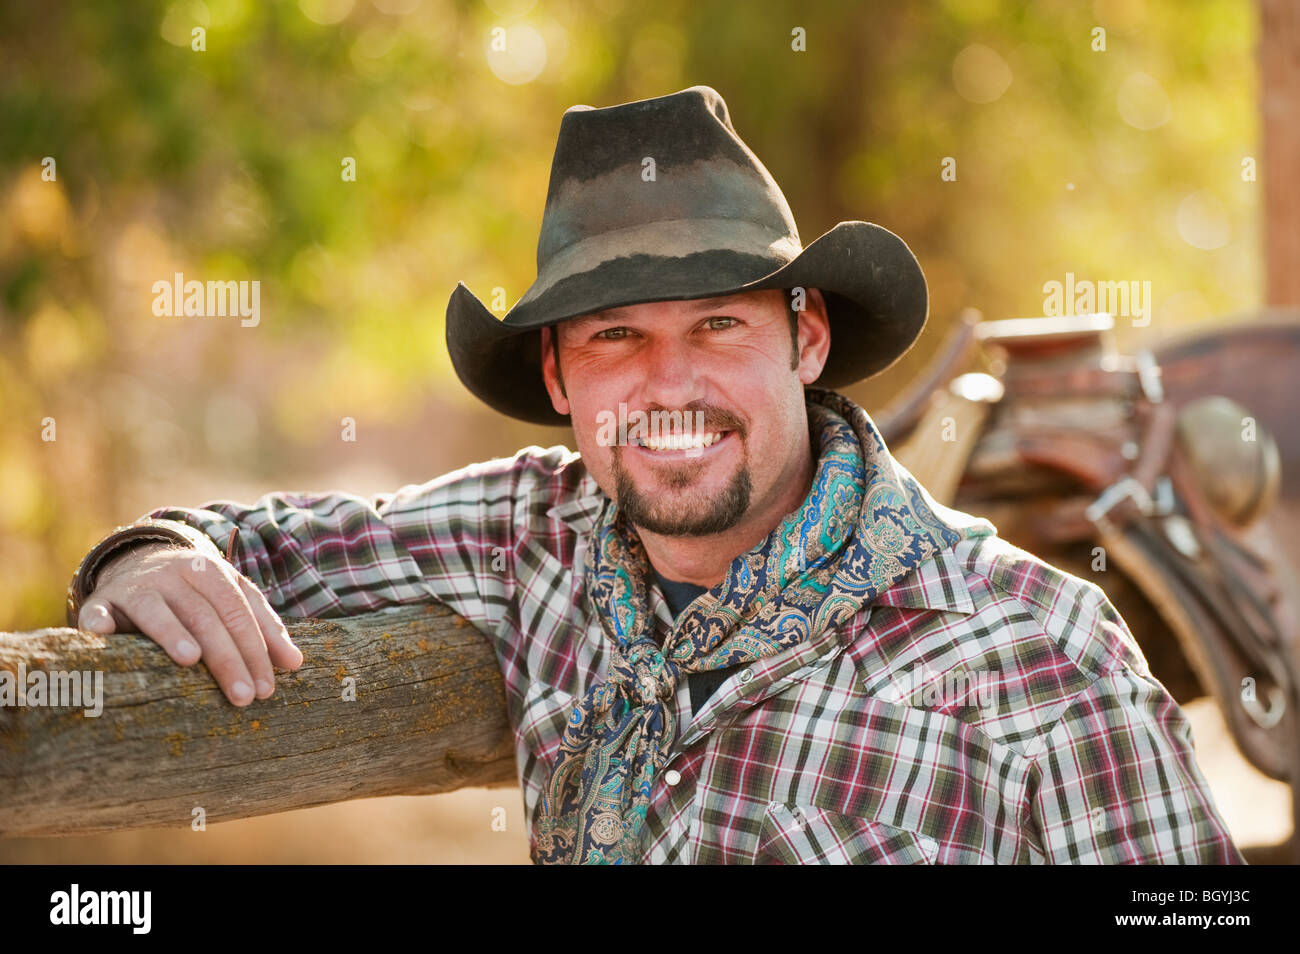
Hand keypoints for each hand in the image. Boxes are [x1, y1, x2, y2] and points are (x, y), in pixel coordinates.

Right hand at [77, 542, 303, 705]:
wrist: (139, 560)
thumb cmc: (196, 592)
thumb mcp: (233, 599)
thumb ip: (264, 627)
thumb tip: (295, 664)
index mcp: (211, 572)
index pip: (238, 613)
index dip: (255, 650)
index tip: (267, 688)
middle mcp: (174, 575)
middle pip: (205, 617)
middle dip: (227, 658)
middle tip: (243, 696)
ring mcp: (136, 586)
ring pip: (156, 609)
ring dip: (172, 632)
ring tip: (191, 659)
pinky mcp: (102, 600)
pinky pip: (98, 611)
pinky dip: (99, 622)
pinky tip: (104, 637)